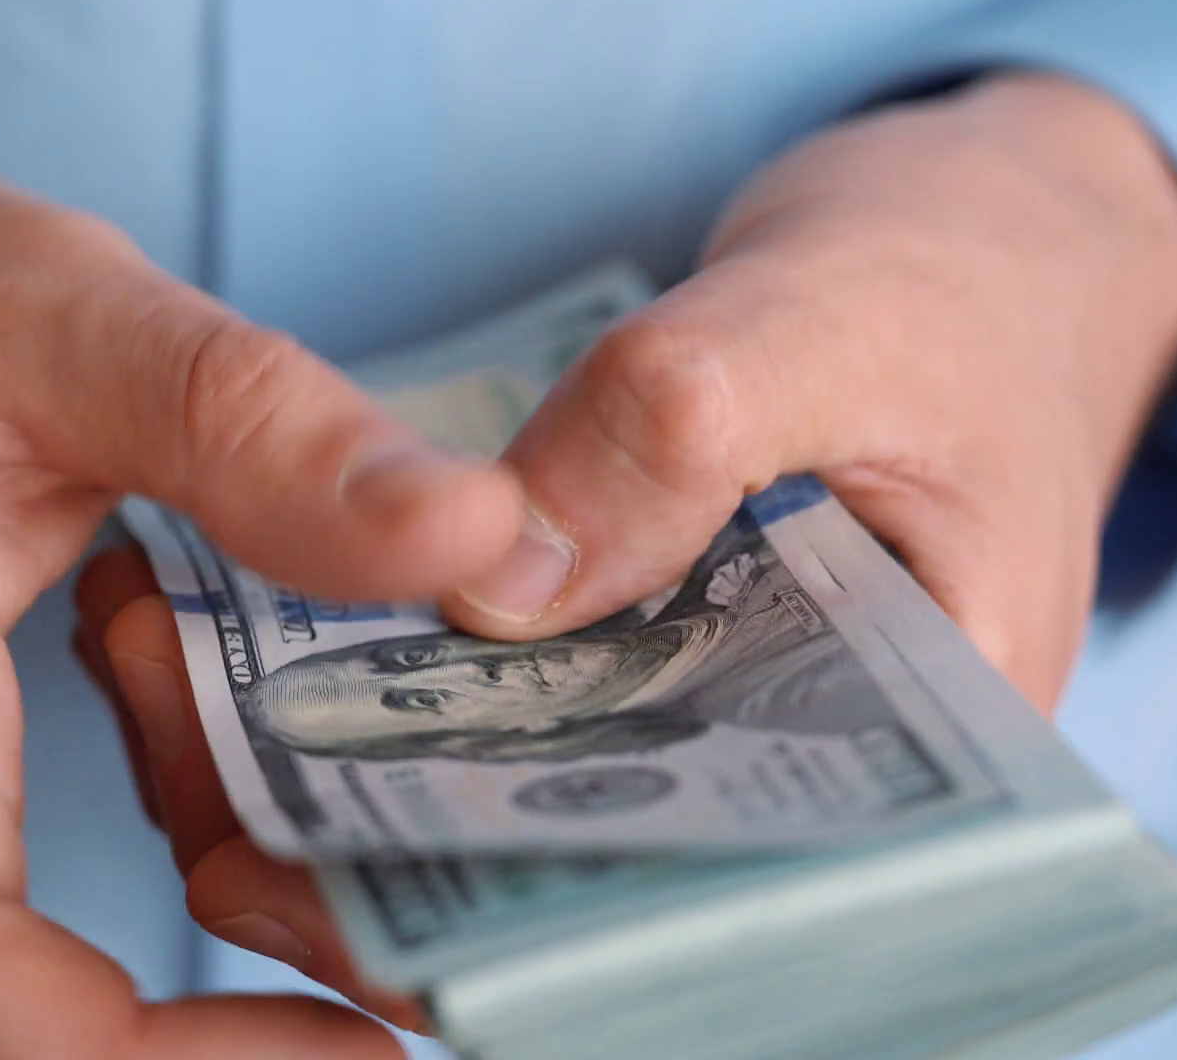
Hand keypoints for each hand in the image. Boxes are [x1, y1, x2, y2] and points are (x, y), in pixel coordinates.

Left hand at [80, 73, 1176, 1002]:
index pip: (740, 907)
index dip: (553, 928)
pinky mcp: (651, 666)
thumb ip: (685, 427)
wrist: (978, 248)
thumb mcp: (835, 320)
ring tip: (197, 711)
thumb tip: (499, 582)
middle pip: (608, 880)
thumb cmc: (956, 280)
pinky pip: (514, 708)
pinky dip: (398, 684)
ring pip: (539, 806)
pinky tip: (258, 649)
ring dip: (376, 776)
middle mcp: (822, 784)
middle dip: (418, 858)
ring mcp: (728, 726)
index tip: (371, 884)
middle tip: (232, 816)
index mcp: (935, 763)